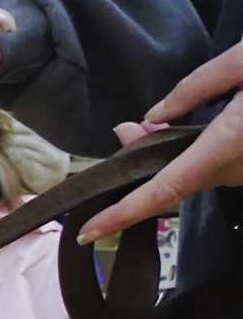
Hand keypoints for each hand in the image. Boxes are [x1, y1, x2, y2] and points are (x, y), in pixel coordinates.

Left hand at [78, 42, 242, 242]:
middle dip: (148, 166)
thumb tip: (155, 117)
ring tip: (153, 127)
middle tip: (124, 133)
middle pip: (184, 179)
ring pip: (210, 172)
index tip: (90, 231)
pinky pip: (231, 165)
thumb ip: (198, 87)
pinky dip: (208, 153)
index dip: (126, 212)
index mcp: (235, 141)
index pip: (170, 186)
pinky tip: (200, 129)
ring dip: (181, 157)